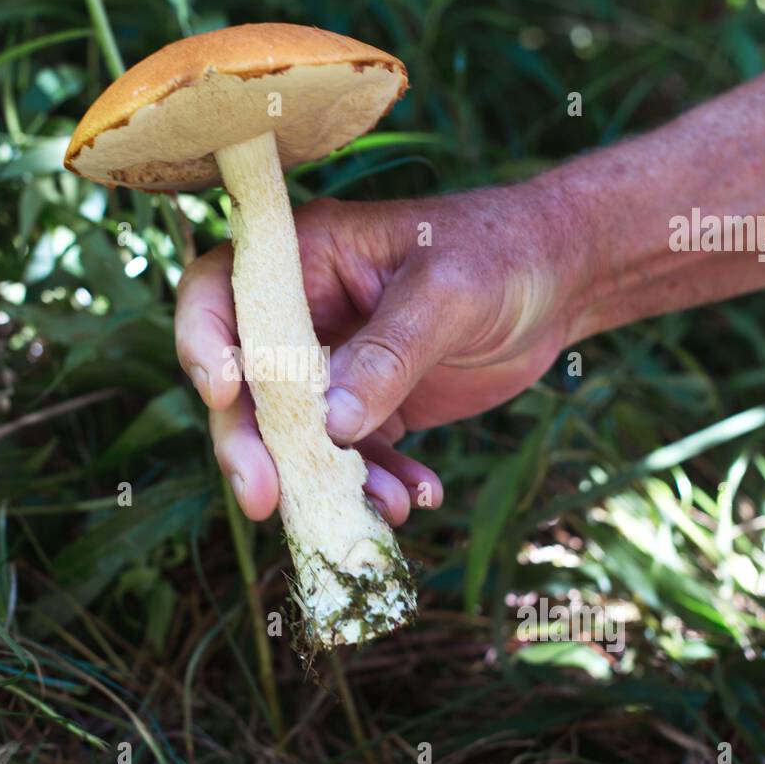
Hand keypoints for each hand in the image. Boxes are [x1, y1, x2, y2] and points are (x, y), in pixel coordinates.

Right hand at [174, 184, 588, 525]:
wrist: (560, 281)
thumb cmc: (501, 254)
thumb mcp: (447, 294)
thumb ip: (389, 354)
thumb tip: (331, 426)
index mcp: (305, 257)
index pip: (220, 294)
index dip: (204, 342)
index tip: (224, 392)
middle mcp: (304, 314)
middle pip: (246, 386)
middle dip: (252, 447)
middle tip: (265, 499)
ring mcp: (333, 366)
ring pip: (296, 437)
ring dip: (325, 483)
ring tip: (381, 509)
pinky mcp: (370, 407)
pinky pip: (353, 458)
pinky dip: (377, 485)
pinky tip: (417, 496)